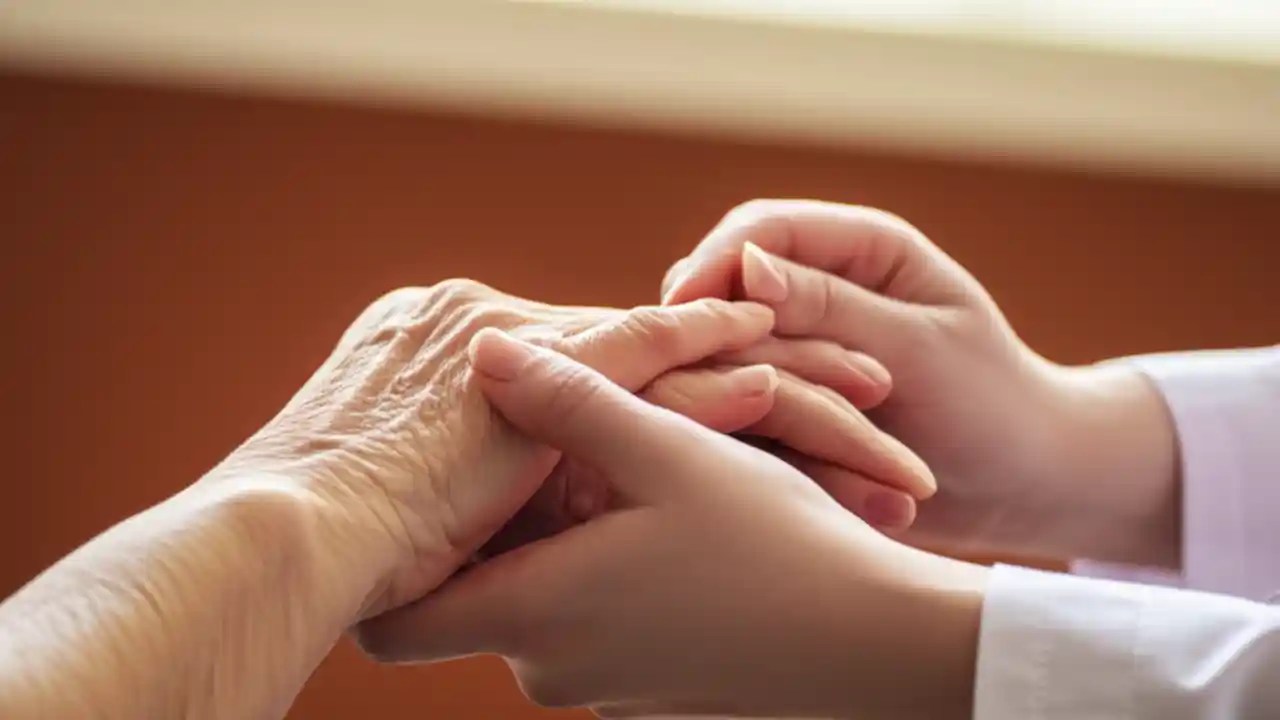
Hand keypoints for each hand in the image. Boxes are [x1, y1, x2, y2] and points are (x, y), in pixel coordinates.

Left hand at [210, 279, 930, 617]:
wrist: (878, 646)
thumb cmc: (773, 548)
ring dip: (560, 538)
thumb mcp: (669, 454)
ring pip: (537, 601)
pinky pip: (588, 621)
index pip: (393, 626)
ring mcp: (598, 684)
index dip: (385, 568)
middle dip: (496, 525)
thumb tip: (481, 350)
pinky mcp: (641, 684)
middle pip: (472, 597)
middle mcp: (550, 665)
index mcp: (535, 613)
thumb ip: (567, 399)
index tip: (402, 508)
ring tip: (623, 476)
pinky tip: (664, 524)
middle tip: (538, 453)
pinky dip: (602, 571)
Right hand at [662, 200, 1178, 566]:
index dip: (715, 264)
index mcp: (862, 248)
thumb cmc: (990, 408)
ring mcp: (799, 347)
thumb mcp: (917, 350)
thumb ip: (831, 308)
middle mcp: (821, 288)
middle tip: (689, 382)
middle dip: (711, 335)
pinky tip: (744, 456)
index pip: (762, 229)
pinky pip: (738, 403)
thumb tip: (745, 268)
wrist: (1019, 487)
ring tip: (727, 427)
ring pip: (723, 353)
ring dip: (722, 387)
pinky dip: (739, 428)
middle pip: (727, 289)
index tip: (680, 312)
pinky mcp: (789, 398)